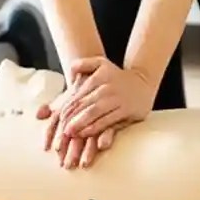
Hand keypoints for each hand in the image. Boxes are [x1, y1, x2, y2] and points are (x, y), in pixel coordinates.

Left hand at [36, 57, 154, 168]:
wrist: (142, 81)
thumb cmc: (116, 76)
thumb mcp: (99, 64)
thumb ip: (82, 64)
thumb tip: (70, 71)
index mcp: (96, 79)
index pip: (76, 97)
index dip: (65, 111)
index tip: (57, 122)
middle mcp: (105, 88)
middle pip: (83, 107)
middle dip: (70, 121)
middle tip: (60, 134)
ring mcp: (116, 99)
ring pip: (94, 114)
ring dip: (81, 125)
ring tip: (70, 135)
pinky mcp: (126, 110)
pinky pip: (109, 120)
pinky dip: (97, 128)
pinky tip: (88, 135)